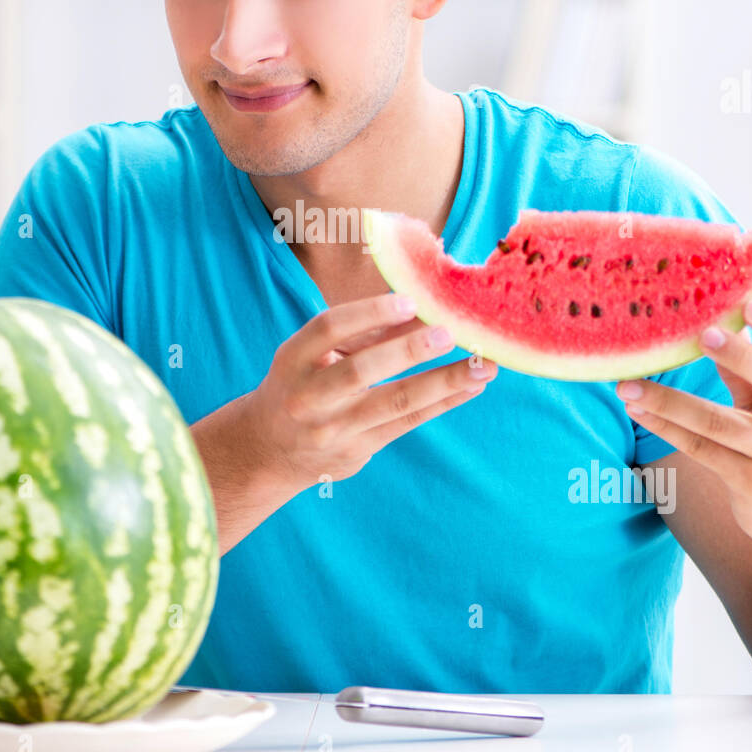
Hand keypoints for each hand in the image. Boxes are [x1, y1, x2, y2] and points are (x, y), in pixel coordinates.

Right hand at [246, 292, 497, 494]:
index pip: (328, 328)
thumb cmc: (302, 385)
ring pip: (394, 403)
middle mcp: (309, 395)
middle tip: (450, 333)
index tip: (409, 300)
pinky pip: (407, 423)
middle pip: (361, 371)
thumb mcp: (316, 355)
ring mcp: (333, 428)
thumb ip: (362, 335)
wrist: (268, 449)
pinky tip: (471, 387)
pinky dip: (442, 403)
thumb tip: (420, 308)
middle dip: (408, 351)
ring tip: (482, 366)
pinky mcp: (358, 450)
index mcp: (294, 358)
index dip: (369, 312)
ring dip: (443, 382)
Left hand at [616, 298, 751, 564]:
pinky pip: (700, 449)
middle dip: (740, 354)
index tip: (751, 303)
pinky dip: (664, 426)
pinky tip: (637, 410)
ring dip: (667, 400)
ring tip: (628, 383)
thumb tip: (714, 322)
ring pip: (718, 422)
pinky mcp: (751, 484)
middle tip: (701, 333)